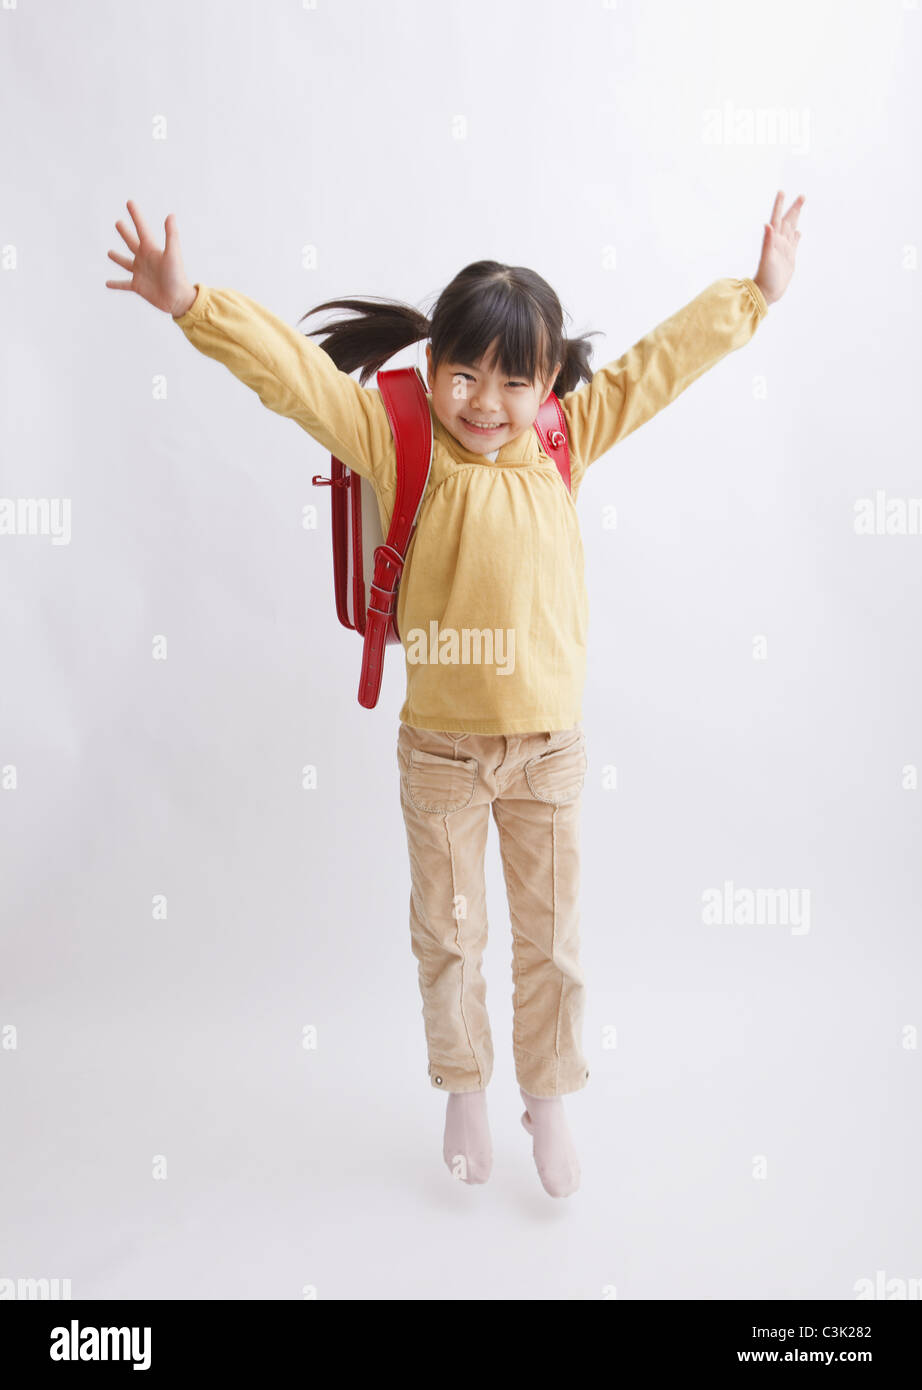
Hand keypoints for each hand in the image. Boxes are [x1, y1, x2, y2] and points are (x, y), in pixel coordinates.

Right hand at [105, 200, 195, 315]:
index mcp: (151, 249)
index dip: (135, 215)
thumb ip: (171, 235)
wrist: (178, 300)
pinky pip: (124, 284)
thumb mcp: (173, 253)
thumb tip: (171, 215)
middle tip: (118, 223)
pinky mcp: (138, 286)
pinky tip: (107, 283)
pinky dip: (116, 284)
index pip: (141, 228)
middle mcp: (144, 259)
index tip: (129, 202)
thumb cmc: (177, 276)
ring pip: (125, 263)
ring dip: (117, 258)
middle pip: (132, 242)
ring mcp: (140, 273)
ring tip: (109, 253)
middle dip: (125, 233)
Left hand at [753, 191, 804, 305]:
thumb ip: (767, 242)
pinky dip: (796, 236)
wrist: (766, 292)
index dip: (779, 205)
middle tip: (802, 196)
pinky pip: (793, 243)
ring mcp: (784, 249)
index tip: (782, 191)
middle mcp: (779, 242)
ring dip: (795, 218)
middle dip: (793, 208)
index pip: (777, 219)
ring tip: (800, 206)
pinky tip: (798, 232)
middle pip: (787, 221)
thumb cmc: (765, 277)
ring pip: (791, 229)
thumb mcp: (767, 259)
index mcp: (773, 240)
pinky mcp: (789, 258)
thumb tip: (767, 224)